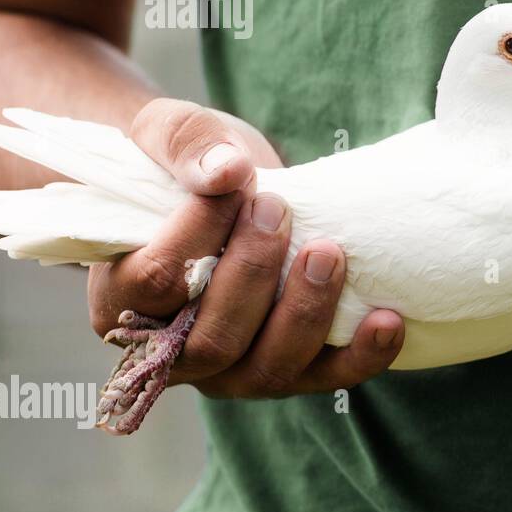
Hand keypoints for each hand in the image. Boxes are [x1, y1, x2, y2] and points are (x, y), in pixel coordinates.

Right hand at [87, 97, 403, 397]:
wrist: (225, 191)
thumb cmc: (185, 167)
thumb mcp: (169, 133)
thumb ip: (185, 145)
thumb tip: (225, 171)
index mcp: (123, 300)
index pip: (155, 284)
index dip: (196, 237)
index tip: (233, 185)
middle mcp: (174, 351)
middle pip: (212, 340)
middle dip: (253, 275)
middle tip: (278, 210)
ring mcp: (233, 370)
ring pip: (268, 368)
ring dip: (305, 312)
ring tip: (329, 253)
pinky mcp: (290, 368)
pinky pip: (326, 378)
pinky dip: (360, 356)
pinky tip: (388, 319)